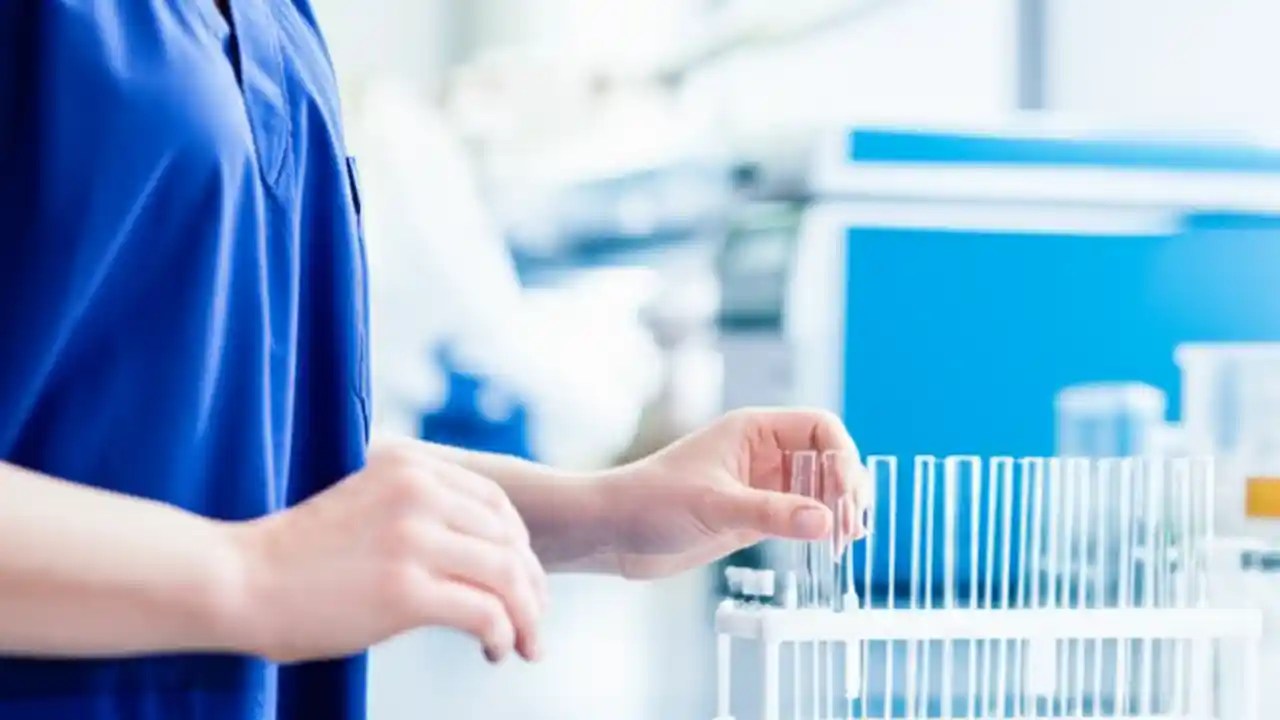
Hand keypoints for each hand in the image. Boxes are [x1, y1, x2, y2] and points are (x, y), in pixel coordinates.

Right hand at [230, 439, 547, 662]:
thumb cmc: (298, 556)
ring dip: (528, 616)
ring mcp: (413, 539)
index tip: (523, 581)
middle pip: (510, 540)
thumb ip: (415, 507)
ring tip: (526, 645)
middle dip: (532, 586)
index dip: (520, 546)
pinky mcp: (406, 590)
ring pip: (508, 577)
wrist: (236, 582)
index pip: (496, 503)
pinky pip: (486, 613)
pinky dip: (504, 635)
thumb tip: (478, 544)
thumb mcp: (365, 506)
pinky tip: (494, 652)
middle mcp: (419, 493)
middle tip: (536, 623)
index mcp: (411, 467)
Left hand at [603, 408, 871, 578]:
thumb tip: (826, 521)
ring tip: (847, 540)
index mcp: (753, 430)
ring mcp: (760, 485)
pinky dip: (819, 527)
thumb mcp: (715, 506)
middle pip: (826, 458)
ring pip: (818, 489)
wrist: (612, 531)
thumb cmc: (650, 501)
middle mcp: (762, 452)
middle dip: (847, 486)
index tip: (845, 494)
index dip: (842, 456)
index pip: (819, 427)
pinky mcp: (753, 515)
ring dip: (837, 509)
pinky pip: (799, 515)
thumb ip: (772, 513)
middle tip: (854, 525)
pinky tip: (829, 546)